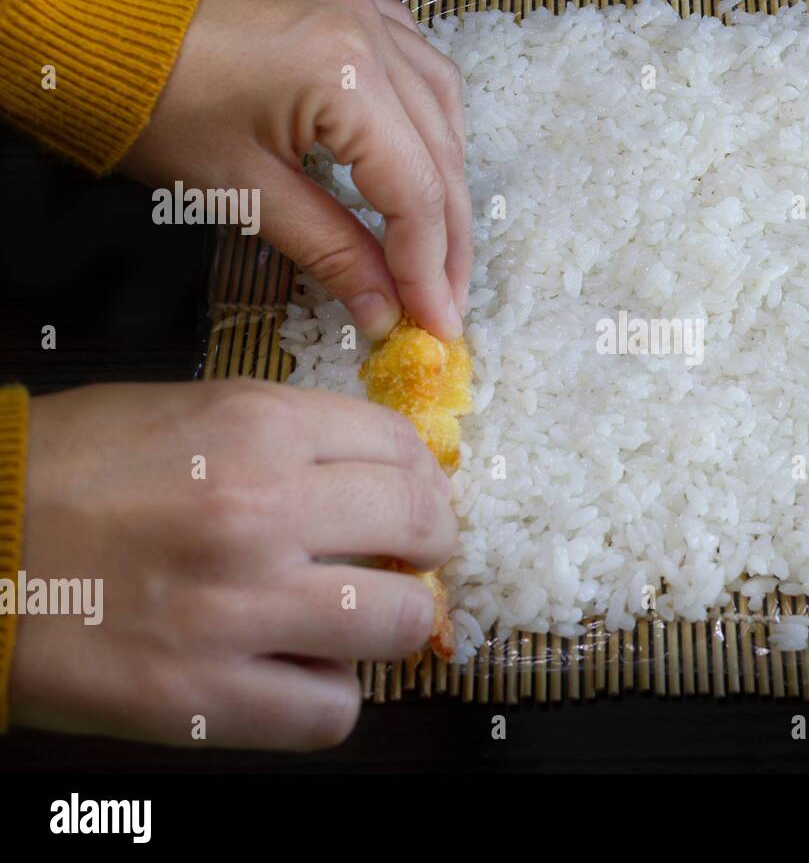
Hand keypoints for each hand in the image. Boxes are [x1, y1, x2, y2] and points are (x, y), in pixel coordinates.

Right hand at [10, 381, 458, 749]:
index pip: (400, 446)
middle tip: (406, 556)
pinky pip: (331, 711)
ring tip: (356, 616)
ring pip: (400, 621)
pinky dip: (327, 697)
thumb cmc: (63, 475)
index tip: (415, 498)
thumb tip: (377, 476)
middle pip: (422, 526)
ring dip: (391, 621)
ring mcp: (234, 608)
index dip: (422, 477)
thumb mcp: (180, 414)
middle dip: (428, 544)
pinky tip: (297, 673)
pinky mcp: (199, 697)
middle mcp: (258, 510)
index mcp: (252, 427)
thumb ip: (285, 439)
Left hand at [122, 0, 471, 341]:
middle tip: (443, 304)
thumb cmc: (151, 103)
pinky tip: (424, 160)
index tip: (434, 324)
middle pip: (441, 156)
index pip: (415, 191)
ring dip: (445, 181)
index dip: (428, 268)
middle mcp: (369, 33)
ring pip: (443, 109)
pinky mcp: (348, 4)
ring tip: (436, 246)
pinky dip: (429, 123)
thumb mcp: (242, 191)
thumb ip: (330, 251)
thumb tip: (384, 311)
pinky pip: (418, 66)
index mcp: (344, 74)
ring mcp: (363, 9)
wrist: (92, 24)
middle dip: (446, 239)